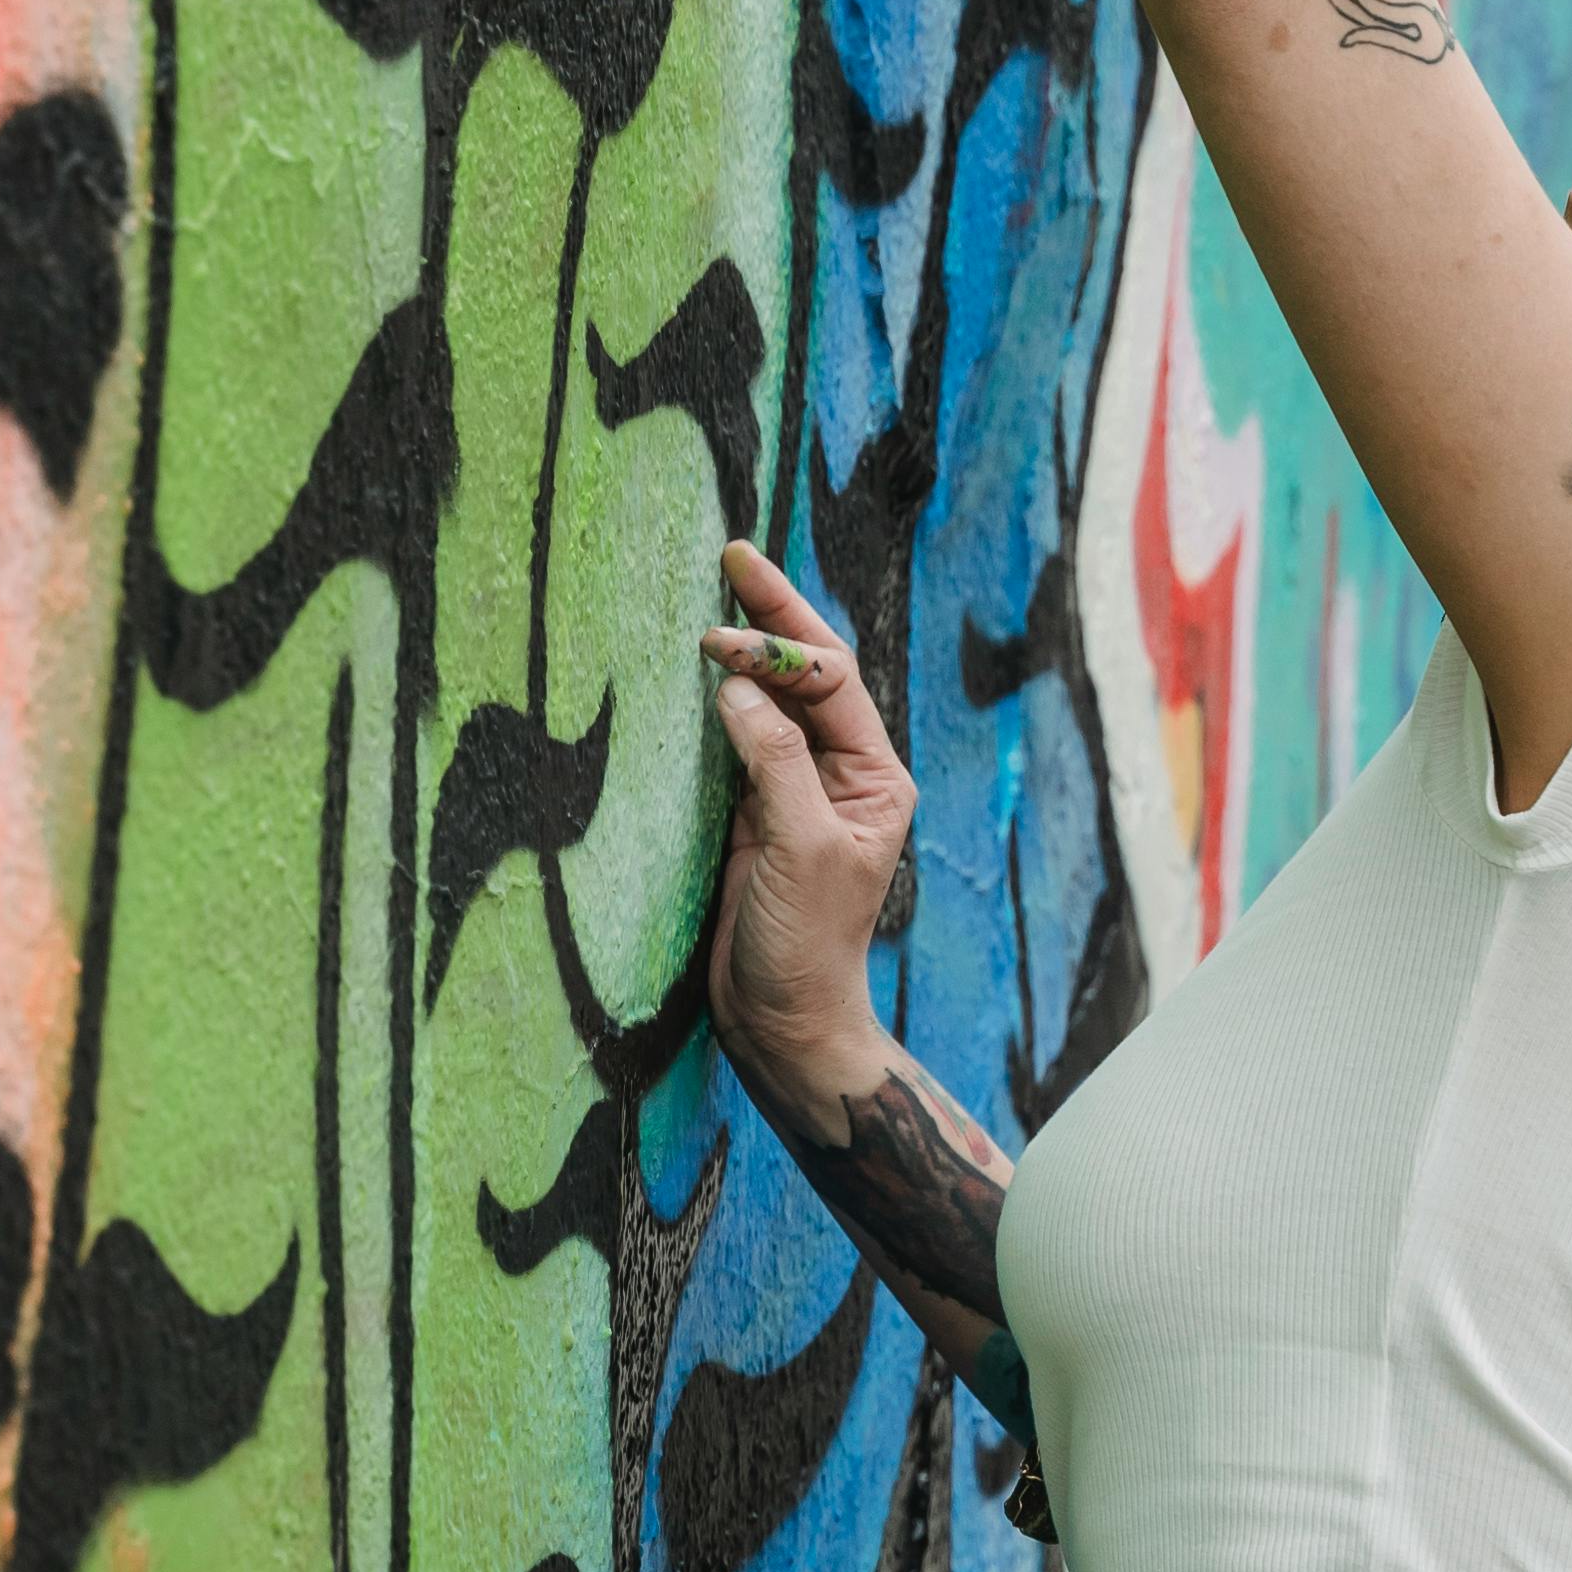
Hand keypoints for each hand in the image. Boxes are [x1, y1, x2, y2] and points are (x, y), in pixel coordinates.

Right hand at [699, 537, 912, 1111]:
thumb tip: (739, 689)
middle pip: (808, 675)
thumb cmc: (806, 945)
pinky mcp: (756, 812)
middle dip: (772, 615)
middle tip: (733, 551)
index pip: (831, 683)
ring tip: (714, 590)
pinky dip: (719, 699)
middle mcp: (842, 774)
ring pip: (773, 700)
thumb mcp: (798, 849)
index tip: (722, 626)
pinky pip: (740, 738)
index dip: (781, 644)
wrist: (784, 1020)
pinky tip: (697, 668)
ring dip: (746, 649)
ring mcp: (798, 790)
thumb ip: (773, 764)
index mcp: (874, 778)